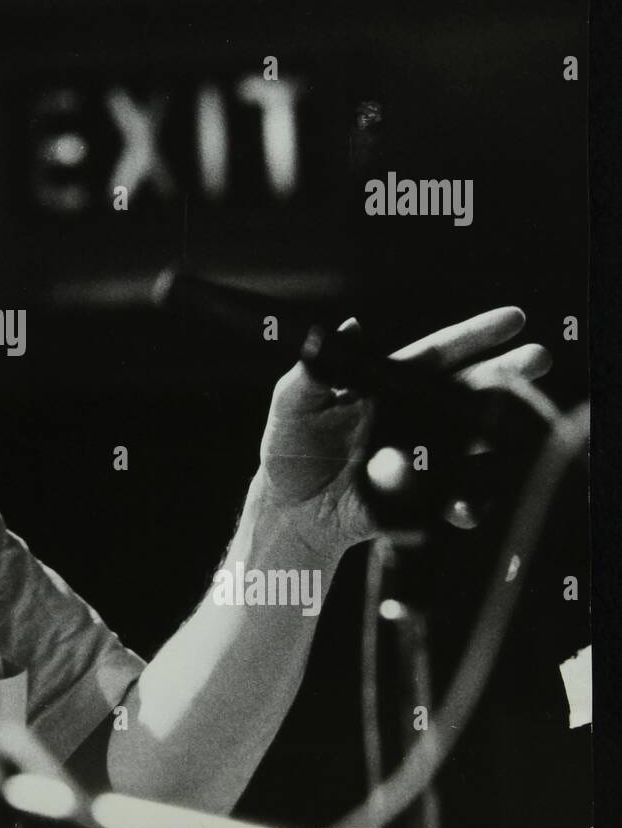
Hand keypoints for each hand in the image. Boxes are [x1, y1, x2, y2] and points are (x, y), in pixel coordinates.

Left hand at [257, 306, 552, 553]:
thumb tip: (348, 327)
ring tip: (515, 428)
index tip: (514, 320)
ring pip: (472, 443)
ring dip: (496, 437)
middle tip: (539, 359)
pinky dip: (465, 503)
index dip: (473, 337)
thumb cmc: (290, 448)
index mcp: (388, 387)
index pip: (435, 356)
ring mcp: (421, 457)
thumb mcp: (292, 404)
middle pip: (468, 392)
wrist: (289, 507)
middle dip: (506, 374)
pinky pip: (452, 500)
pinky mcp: (418, 498)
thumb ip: (316, 372)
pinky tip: (466, 506)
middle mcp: (413, 418)